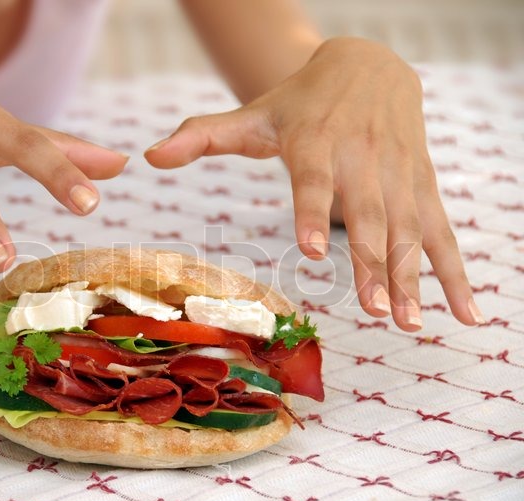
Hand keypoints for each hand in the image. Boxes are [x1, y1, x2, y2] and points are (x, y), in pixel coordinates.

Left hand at [145, 37, 482, 330]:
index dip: (313, 211)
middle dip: (373, 262)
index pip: (314, 180)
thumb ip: (202, 137)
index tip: (310, 248)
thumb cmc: (299, 103)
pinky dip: (455, 272)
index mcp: (317, 143)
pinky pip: (442, 231)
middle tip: (373, 309)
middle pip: (369, 214)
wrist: (367, 64)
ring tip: (408, 321)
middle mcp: (363, 159)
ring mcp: (398, 174)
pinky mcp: (422, 185)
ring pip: (408, 229)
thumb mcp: (252, 115)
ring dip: (412, 276)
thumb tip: (149, 157)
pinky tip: (467, 311)